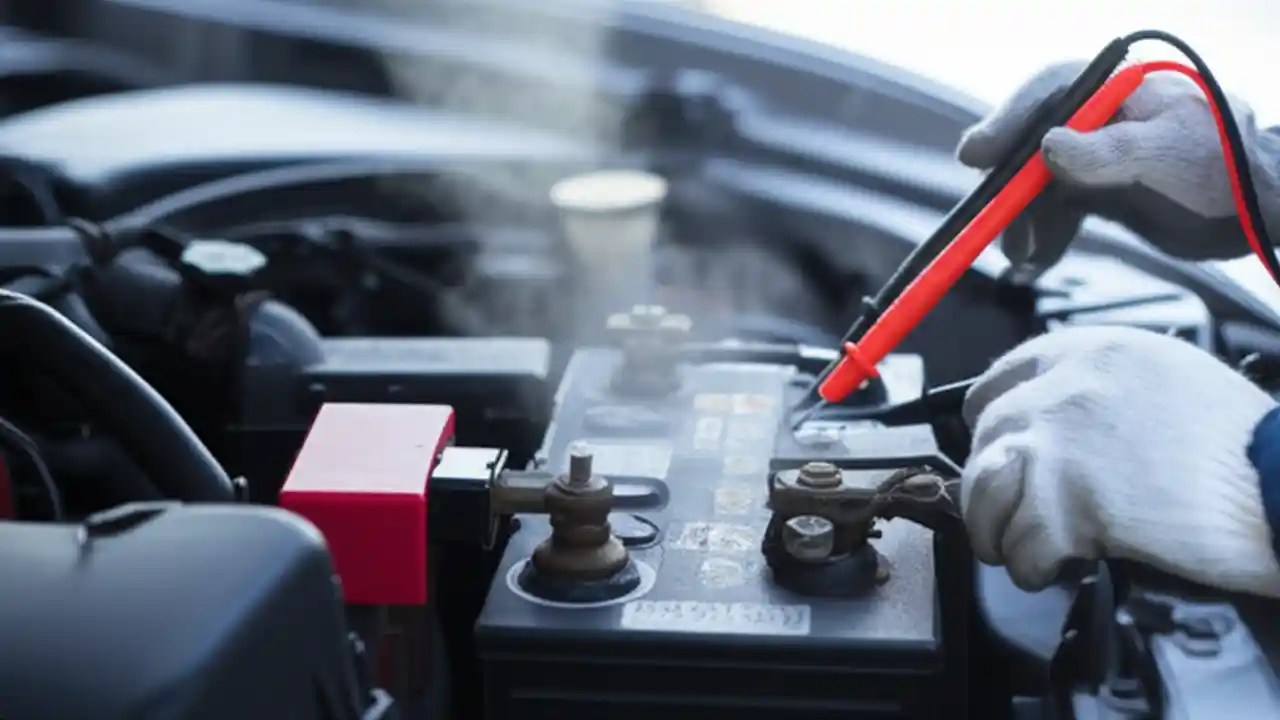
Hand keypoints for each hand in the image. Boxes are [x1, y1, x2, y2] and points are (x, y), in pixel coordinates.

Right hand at [957, 61, 1279, 273]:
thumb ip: (1108, 151)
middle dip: (1009, 188)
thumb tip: (1048, 146)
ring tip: (1020, 257)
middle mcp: (1098, 117)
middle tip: (989, 224)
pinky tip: (1038, 260)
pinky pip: (1055, 208)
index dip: (1006, 122)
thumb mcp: (1167, 157)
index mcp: (1117, 90)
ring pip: (1037, 182)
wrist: (1254, 213)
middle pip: (1031, 143)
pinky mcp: (1097, 188)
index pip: (1048, 93)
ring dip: (1022, 220)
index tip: (974, 156)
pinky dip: (1043, 234)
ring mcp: (1095, 153)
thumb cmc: (1224, 170)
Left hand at [961, 325, 1279, 596]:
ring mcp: (1062, 447)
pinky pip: (1022, 544)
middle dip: (989, 485)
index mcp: (1091, 353)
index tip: (989, 445)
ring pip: (986, 491)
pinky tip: (1049, 569)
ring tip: (1015, 547)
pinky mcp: (1071, 505)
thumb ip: (1104, 388)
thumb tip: (1059, 419)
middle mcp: (1066, 391)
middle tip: (1003, 514)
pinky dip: (1029, 566)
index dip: (986, 420)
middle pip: (986, 440)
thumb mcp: (1170, 379)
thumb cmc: (1244, 445)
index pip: (999, 379)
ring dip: (996, 528)